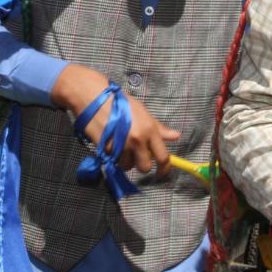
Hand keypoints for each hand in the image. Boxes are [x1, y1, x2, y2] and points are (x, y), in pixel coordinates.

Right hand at [51, 63, 180, 175]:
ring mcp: (121, 146)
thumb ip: (158, 128)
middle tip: (137, 156)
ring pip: (128, 166)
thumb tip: (176, 136)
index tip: (162, 172)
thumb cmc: (121, 103)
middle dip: (142, 165)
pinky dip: (114, 157)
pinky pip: (114, 161)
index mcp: (149, 130)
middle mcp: (137, 140)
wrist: (95, 98)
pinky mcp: (106, 150)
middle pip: (144, 167)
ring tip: (121, 147)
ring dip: (126, 161)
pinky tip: (112, 145)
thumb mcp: (143, 112)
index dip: (165, 169)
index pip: (163, 157)